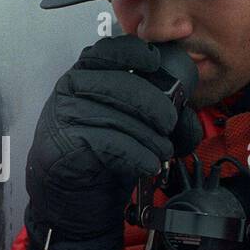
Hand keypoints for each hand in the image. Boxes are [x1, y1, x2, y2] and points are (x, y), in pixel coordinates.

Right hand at [24, 36, 179, 249]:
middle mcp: (69, 88)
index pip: (108, 50)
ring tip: (161, 153)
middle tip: (171, 126)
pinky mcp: (64, 143)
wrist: (75, 199)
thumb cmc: (105, 156)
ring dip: (151, 139)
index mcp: (85, 73)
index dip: (135, 52)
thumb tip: (186, 113)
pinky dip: (138, 156)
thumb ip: (156, 111)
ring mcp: (63, 115)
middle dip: (157, 106)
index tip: (158, 64)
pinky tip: (147, 165)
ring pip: (120, 117)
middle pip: (123, 85)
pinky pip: (112, 144)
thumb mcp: (131, 125)